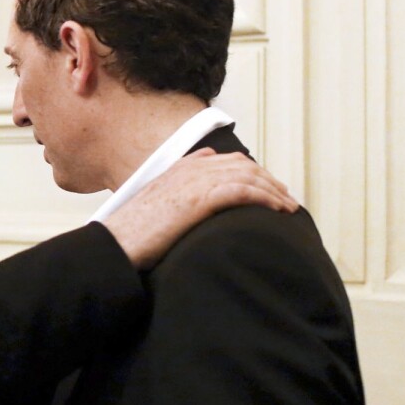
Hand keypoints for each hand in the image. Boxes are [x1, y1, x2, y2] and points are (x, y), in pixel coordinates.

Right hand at [102, 149, 297, 269]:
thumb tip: (190, 205)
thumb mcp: (153, 209)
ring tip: (288, 206)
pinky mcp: (200, 199)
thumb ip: (173, 199)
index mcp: (177, 170)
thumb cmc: (131, 235)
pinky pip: (243, 191)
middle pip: (241, 165)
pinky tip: (276, 209)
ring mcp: (194, 183)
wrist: (116, 243)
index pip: (223, 160)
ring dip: (273, 190)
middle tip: (285, 197)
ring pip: (247, 176)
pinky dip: (265, 197)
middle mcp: (188, 171)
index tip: (265, 187)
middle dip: (267, 180)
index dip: (249, 171)